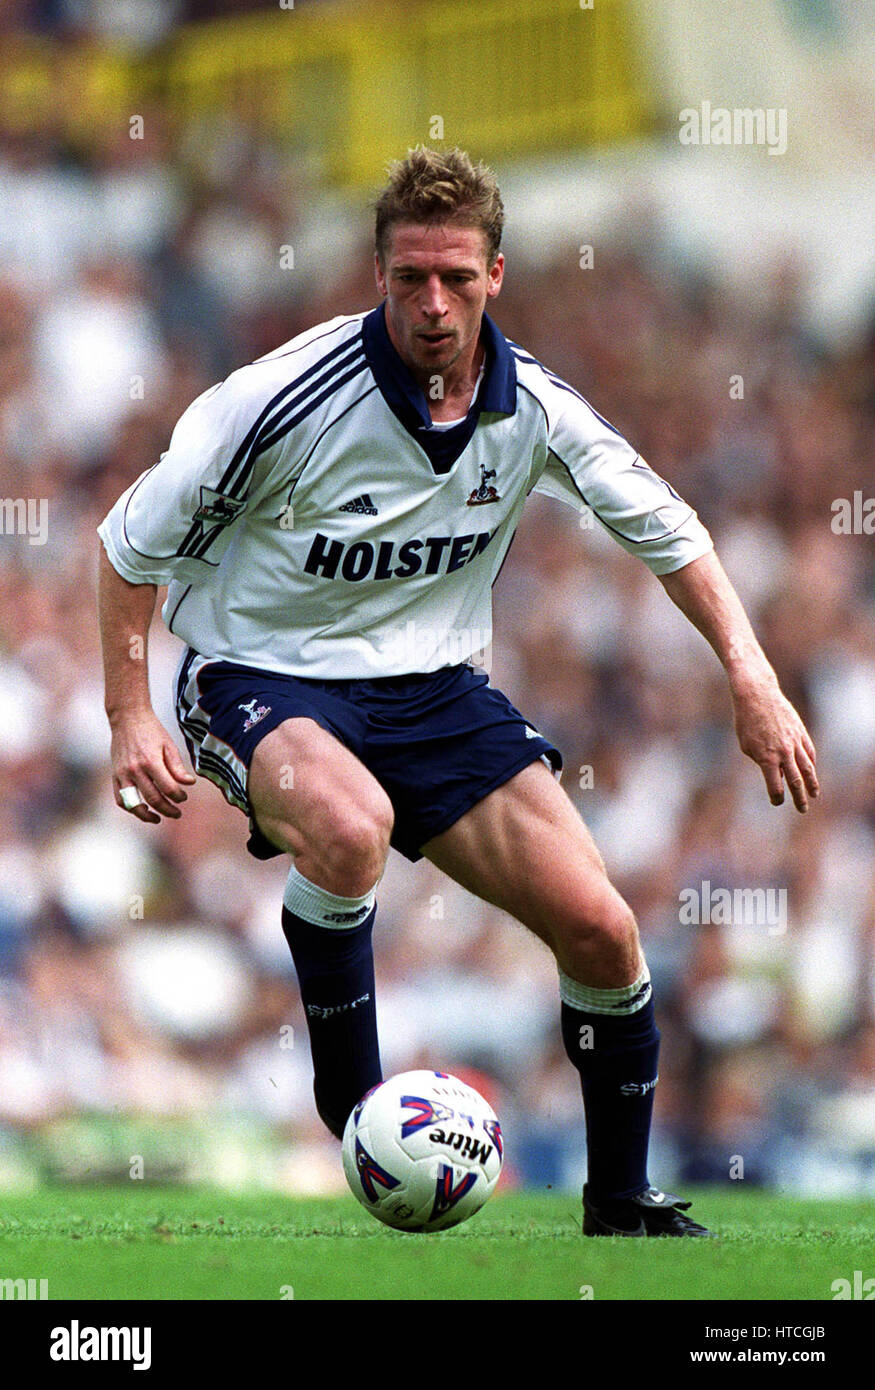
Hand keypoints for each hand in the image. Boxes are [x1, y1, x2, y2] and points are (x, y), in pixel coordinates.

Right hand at [110, 709, 196, 823]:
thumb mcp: (169, 745)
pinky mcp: (114, 775)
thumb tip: (189, 783)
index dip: (179, 796)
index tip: (184, 797)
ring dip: (147, 816)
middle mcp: (135, 770)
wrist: (128, 718)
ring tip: (158, 819)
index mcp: (151, 761)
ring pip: (134, 804)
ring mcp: (122, 774)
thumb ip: (177, 767)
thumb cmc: (152, 730)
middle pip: (153, 799)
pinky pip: (119, 799)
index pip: (168, 788)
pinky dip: (129, 808)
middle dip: (168, 810)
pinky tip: (141, 810)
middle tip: (177, 813)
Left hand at [731, 673, 818, 811]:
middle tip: (802, 810)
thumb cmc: (746, 721)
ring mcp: (794, 742)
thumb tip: (776, 771)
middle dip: (799, 798)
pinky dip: (811, 762)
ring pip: (807, 767)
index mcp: (767, 758)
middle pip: (795, 781)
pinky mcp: (800, 732)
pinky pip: (809, 751)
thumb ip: (761, 761)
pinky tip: (811, 770)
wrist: (757, 695)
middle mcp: (783, 752)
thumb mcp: (747, 745)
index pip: (775, 786)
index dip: (776, 797)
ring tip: (814, 794)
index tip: (777, 801)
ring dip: (812, 783)